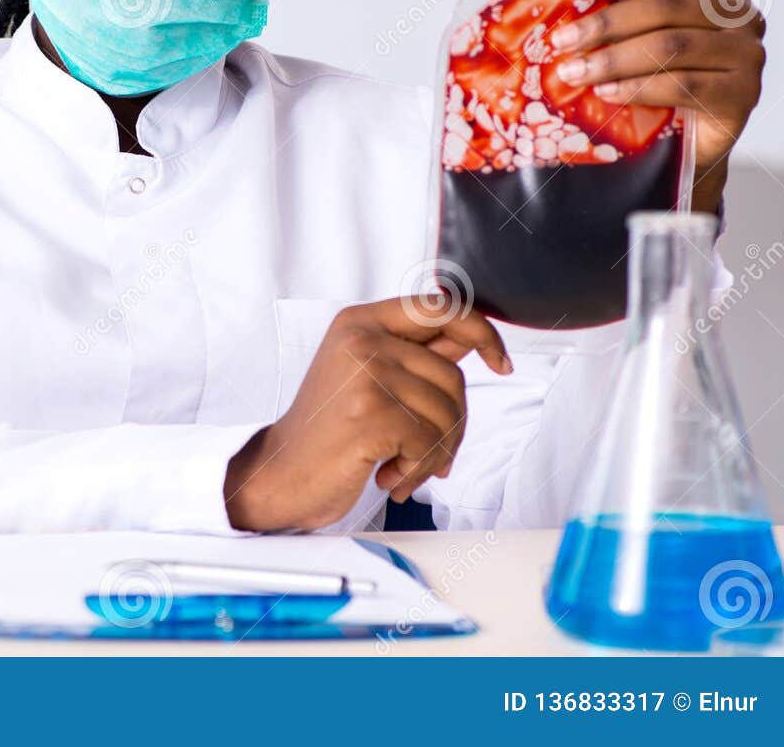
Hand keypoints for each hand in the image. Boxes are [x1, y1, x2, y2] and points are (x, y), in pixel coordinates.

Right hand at [224, 299, 509, 531]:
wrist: (282, 472)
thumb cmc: (329, 429)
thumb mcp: (366, 374)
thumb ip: (415, 353)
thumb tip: (474, 338)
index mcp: (360, 321)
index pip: (442, 309)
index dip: (483, 334)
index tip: (501, 364)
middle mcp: (361, 339)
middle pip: (452, 377)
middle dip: (451, 426)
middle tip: (424, 451)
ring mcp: (364, 375)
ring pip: (446, 415)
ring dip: (432, 455)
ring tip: (399, 464)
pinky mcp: (369, 414)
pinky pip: (429, 444)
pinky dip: (417, 470)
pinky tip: (387, 475)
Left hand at [550, 0, 766, 211]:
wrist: (693, 137)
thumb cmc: (667, 76)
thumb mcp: (643, 34)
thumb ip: (625, 0)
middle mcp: (741, 16)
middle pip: (667, 8)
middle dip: (607, 24)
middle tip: (563, 40)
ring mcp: (747, 55)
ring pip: (671, 47)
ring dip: (613, 60)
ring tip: (574, 72)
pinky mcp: (741, 95)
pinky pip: (682, 85)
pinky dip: (637, 88)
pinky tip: (606, 93)